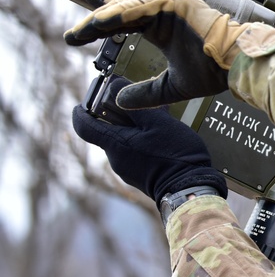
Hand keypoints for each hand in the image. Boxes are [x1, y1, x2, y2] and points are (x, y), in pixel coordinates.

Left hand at [64, 0, 243, 108]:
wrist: (236, 66)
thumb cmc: (213, 73)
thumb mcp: (171, 87)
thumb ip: (146, 93)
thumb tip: (118, 100)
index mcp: (163, 27)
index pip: (126, 20)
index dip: (102, 23)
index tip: (80, 32)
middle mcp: (165, 12)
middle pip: (121, 11)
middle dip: (95, 21)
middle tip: (73, 35)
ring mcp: (170, 4)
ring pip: (128, 8)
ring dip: (103, 20)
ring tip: (81, 33)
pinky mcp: (175, 2)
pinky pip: (142, 7)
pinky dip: (121, 14)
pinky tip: (101, 23)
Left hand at [72, 76, 227, 203]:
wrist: (190, 190)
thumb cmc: (175, 156)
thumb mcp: (158, 123)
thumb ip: (135, 104)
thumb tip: (115, 86)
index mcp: (114, 143)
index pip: (82, 125)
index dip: (82, 108)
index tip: (92, 97)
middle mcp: (115, 158)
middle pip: (106, 131)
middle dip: (119, 115)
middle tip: (140, 103)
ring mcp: (127, 169)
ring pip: (123, 141)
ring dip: (135, 129)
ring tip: (160, 121)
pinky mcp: (140, 176)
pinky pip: (134, 153)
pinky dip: (142, 141)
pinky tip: (163, 138)